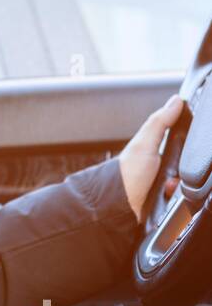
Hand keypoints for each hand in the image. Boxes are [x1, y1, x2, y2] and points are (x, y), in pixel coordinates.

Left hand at [117, 93, 183, 223]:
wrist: (119, 205)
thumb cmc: (128, 173)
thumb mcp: (145, 143)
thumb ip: (160, 121)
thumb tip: (176, 100)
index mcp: (156, 149)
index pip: (182, 142)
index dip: (186, 144)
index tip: (183, 147)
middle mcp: (161, 166)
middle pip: (186, 164)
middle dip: (183, 168)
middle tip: (171, 170)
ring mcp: (164, 184)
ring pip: (186, 181)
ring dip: (178, 183)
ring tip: (165, 184)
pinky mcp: (166, 200)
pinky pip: (182, 197)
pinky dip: (175, 196)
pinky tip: (165, 194)